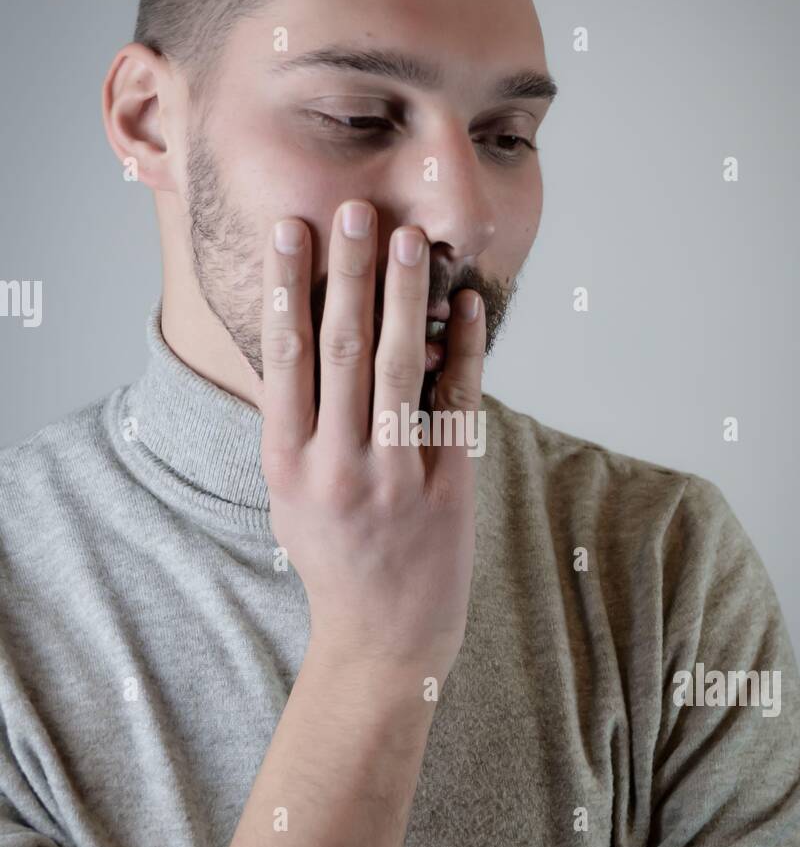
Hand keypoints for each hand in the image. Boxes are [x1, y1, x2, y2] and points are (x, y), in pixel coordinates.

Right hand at [259, 199, 485, 681]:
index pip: (286, 358)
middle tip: (353, 210)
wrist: (383, 636)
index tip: (291, 231)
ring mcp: (396, 478)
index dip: (289, 289)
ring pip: (402, 369)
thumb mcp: (289, 493)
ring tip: (410, 238)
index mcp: (288, 462)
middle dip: (349, 274)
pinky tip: (467, 303)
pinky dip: (465, 350)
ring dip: (407, 297)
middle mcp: (337, 466)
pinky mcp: (448, 488)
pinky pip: (457, 405)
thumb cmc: (332, 552)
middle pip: (343, 351)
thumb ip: (293, 422)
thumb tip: (299, 333)